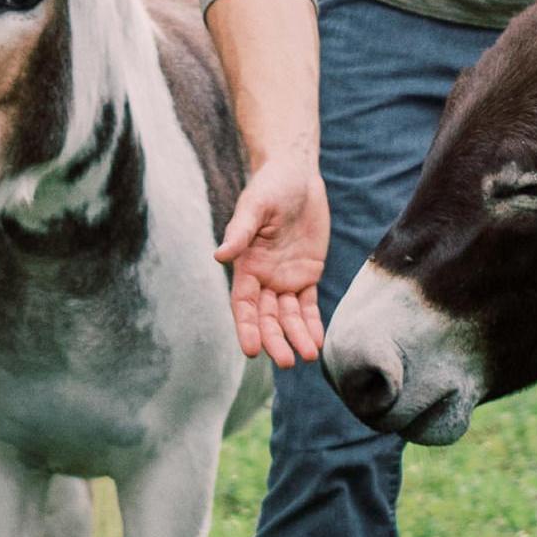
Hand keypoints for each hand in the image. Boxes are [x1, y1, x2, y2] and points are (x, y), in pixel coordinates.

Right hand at [213, 154, 331, 362]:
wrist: (296, 174)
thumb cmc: (270, 186)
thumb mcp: (255, 206)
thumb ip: (240, 232)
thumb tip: (219, 256)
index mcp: (246, 265)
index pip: (243, 305)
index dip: (247, 328)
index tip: (253, 351)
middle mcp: (263, 277)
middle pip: (267, 317)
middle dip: (276, 339)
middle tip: (287, 361)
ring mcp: (285, 278)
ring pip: (289, 316)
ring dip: (296, 336)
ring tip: (308, 356)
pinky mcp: (307, 274)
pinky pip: (308, 305)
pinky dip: (312, 323)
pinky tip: (317, 341)